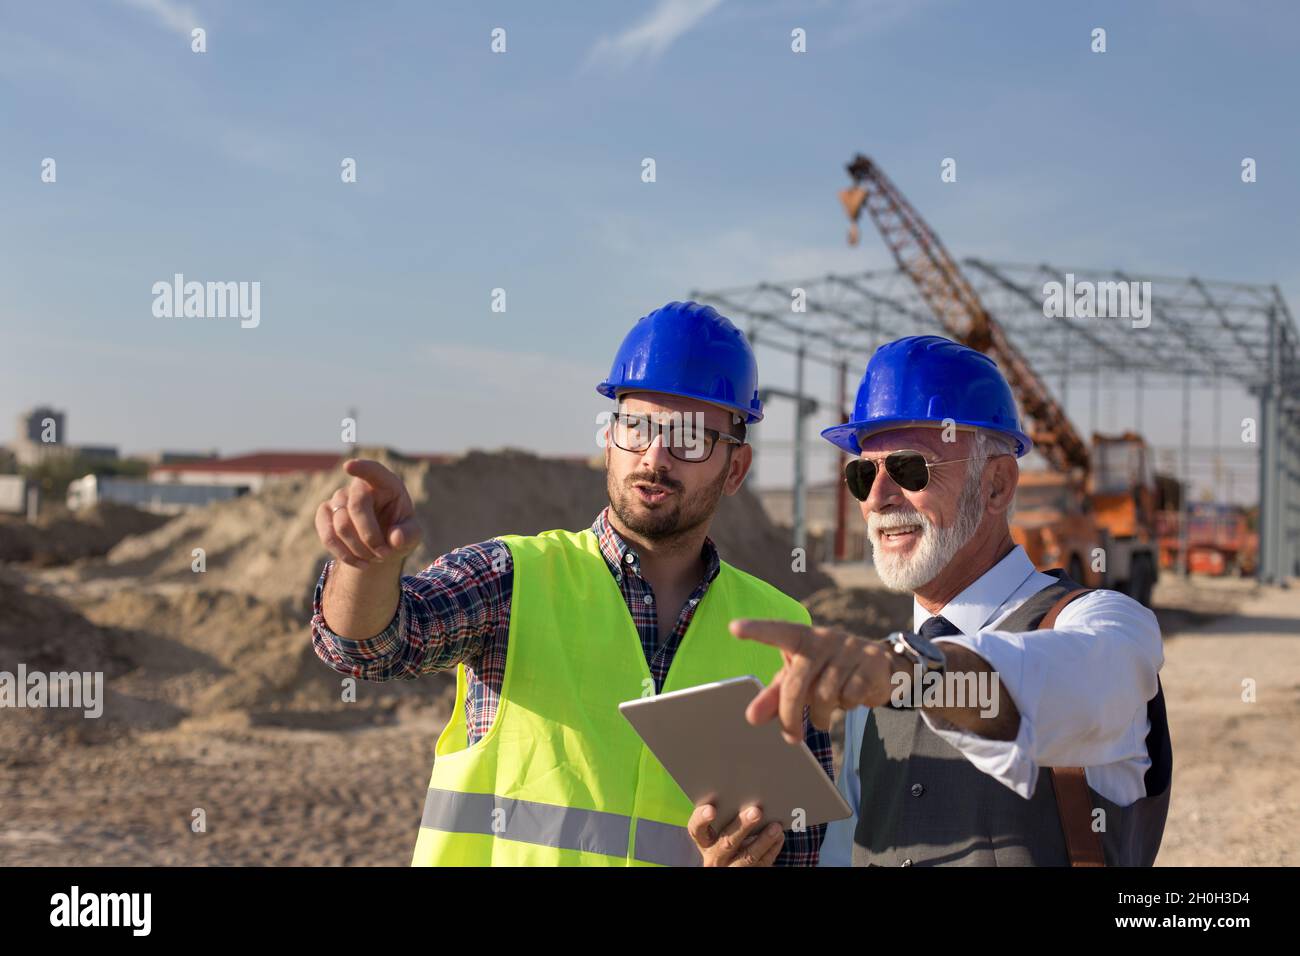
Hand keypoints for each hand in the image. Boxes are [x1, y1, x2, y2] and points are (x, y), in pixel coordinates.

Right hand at [314, 459, 422, 567]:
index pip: (373, 471)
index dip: (362, 468)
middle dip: (370, 537)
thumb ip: (408, 535)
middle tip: (384, 554)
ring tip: (374, 558)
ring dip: (359, 549)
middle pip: (357, 507)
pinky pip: (328, 535)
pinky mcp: (325, 514)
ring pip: (341, 525)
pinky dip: (344, 554)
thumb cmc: (399, 534)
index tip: (349, 466)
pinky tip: (360, 563)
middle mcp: (359, 487)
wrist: (379, 547)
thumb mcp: (412, 536)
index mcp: (386, 484)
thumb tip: (395, 538)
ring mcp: (339, 499)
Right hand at [687, 803, 783, 866]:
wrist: (731, 864)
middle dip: (743, 826)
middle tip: (756, 811)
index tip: (711, 809)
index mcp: (704, 841)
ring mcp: (731, 868)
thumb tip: (747, 797)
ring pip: (747, 856)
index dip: (702, 819)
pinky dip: (772, 849)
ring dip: (763, 840)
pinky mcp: (748, 874)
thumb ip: (727, 818)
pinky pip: (762, 863)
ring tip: (776, 827)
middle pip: (727, 842)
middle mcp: (714, 857)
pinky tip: (779, 837)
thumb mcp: (720, 831)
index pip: (696, 830)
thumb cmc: (727, 837)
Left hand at [730, 619, 899, 740]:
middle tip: (791, 736)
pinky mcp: (871, 663)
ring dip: (822, 715)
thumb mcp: (798, 679)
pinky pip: (851, 696)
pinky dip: (847, 706)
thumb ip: (774, 695)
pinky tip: (850, 700)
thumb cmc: (825, 671)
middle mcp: (824, 638)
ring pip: (826, 694)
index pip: (777, 631)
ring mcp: (850, 648)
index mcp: (801, 637)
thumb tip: (751, 717)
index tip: (733, 628)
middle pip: (798, 683)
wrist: (878, 666)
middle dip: (790, 715)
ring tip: (823, 717)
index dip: (756, 630)